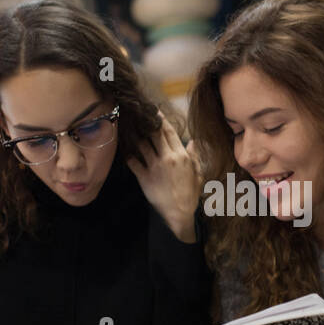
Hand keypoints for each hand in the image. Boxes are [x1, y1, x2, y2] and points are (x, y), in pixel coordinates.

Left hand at [126, 113, 199, 242]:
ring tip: (130, 128)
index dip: (161, 120)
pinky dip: (128, 156)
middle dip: (147, 122)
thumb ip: (194, 156)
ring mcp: (155, 167)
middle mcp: (167, 158)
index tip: (155, 111)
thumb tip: (193, 142)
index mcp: (181, 156)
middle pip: (155, 134)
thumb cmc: (190, 194)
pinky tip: (126, 151)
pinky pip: (133, 163)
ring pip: (142, 145)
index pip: (169, 132)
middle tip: (140, 114)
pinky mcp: (144, 177)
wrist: (179, 213)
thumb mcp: (197, 174)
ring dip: (136, 136)